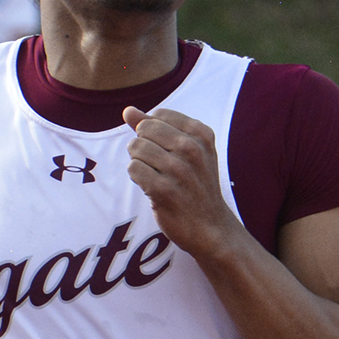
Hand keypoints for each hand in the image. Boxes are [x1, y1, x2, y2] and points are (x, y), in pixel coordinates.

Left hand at [122, 106, 243, 258]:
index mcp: (201, 133)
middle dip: (144, 146)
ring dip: (140, 163)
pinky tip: (152, 188)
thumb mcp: (188, 150)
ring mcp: (178, 169)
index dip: (154, 134)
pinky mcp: (164, 189)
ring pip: (136, 148)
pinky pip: (134, 169)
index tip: (168, 152)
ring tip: (157, 177)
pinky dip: (138, 178)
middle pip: (144, 130)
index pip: (158, 116)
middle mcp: (192, 148)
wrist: (211, 227)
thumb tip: (127, 110)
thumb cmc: (195, 185)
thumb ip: (156, 127)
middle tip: (159, 166)